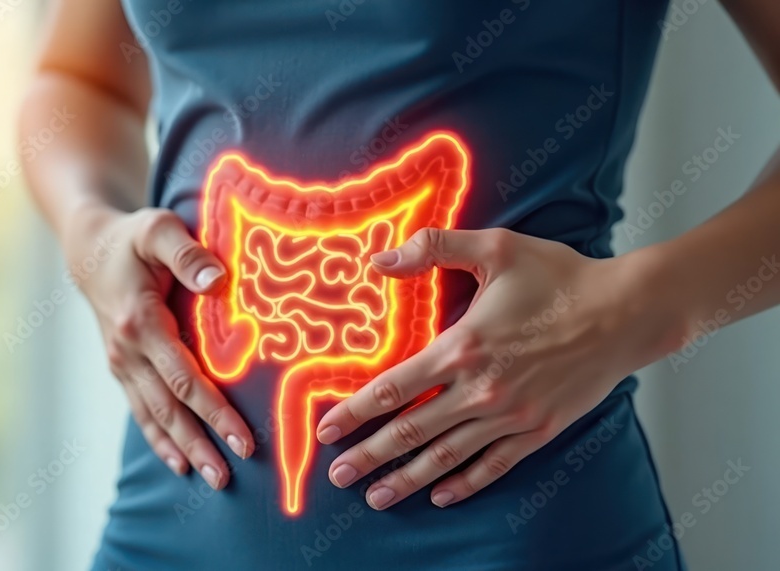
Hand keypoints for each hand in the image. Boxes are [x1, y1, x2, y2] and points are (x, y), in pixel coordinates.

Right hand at [69, 206, 254, 489]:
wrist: (89, 249)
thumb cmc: (133, 238)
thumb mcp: (158, 230)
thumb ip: (187, 253)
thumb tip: (218, 280)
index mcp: (140, 321)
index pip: (184, 377)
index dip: (214, 411)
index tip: (242, 438)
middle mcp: (127, 350)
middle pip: (169, 408)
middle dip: (200, 444)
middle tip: (228, 477)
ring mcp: (122, 363)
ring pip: (154, 416)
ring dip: (182, 450)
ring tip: (212, 479)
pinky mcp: (122, 368)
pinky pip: (141, 411)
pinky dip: (158, 440)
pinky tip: (178, 463)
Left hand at [316, 228, 677, 509]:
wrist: (627, 312)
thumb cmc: (559, 277)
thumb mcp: (495, 248)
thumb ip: (434, 248)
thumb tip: (380, 258)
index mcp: (462, 347)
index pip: (392, 389)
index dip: (354, 412)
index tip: (325, 430)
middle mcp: (480, 390)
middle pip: (410, 432)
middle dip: (368, 456)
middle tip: (337, 476)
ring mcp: (510, 416)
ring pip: (446, 456)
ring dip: (406, 479)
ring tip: (376, 497)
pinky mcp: (538, 431)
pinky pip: (493, 465)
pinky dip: (464, 483)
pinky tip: (441, 495)